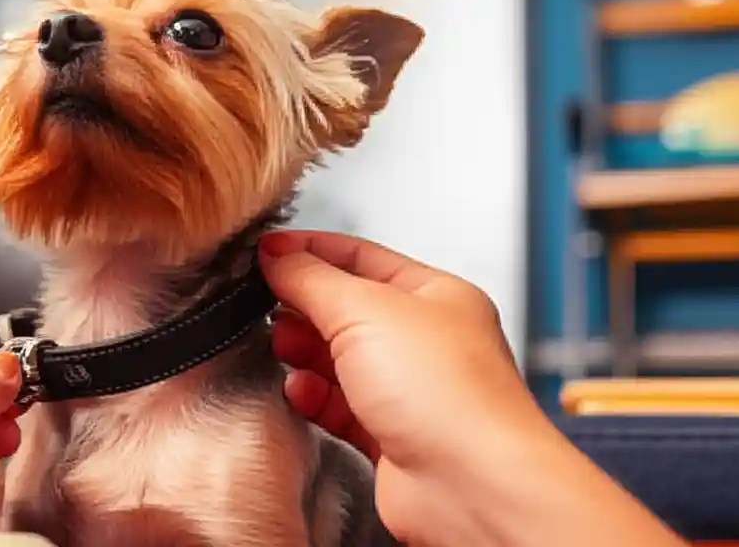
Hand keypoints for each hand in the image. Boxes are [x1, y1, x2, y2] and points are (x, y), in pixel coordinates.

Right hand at [260, 230, 685, 546]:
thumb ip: (311, 278)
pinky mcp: (393, 440)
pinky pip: (341, 409)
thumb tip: (277, 257)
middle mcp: (428, 343)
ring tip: (281, 346)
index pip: (362, 257)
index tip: (267, 253)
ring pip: (342, 361)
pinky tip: (299, 392)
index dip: (311, 252)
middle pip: (348, 310)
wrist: (472, 486)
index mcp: (436, 296)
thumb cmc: (450, 396)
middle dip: (304, 306)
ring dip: (305, 353)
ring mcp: (411, 393)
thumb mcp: (365, 309)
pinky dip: (315, 398)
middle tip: (266, 304)